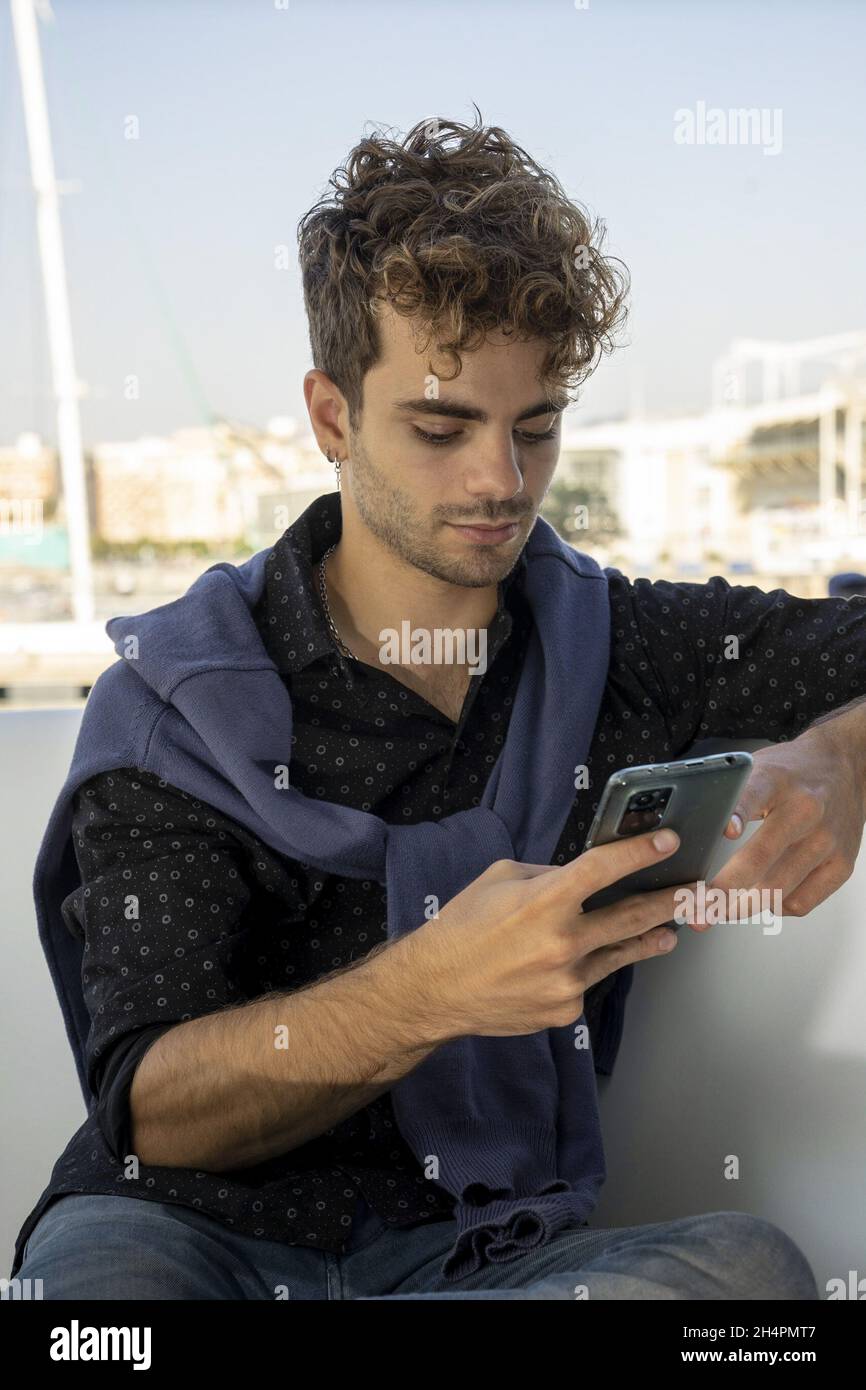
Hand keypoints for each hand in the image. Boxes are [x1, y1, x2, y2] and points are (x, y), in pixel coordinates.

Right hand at [404, 827, 685, 1039]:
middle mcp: (561, 942)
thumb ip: (549, 876)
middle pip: (632, 915)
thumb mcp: (501, 880)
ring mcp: (567, 981)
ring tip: (670, 928)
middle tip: (695, 889)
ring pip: (621, 953)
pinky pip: (590, 979)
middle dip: (669, 899)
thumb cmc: (462, 927)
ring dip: (650, 937)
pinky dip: (591, 966)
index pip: (605, 868)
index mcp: (543, 900)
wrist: (434, 989)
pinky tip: (584, 960)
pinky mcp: (565, 1010)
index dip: (642, 851)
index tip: (669, 840)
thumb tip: (587, 878)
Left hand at [707, 713, 865, 923]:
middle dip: (723, 891)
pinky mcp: (841, 864)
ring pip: (778, 889)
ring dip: (742, 907)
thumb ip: (730, 797)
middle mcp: (806, 811)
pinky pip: (802, 902)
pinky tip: (761, 900)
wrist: (845, 765)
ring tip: (718, 911)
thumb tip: (689, 831)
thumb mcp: (757, 768)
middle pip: (761, 858)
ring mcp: (827, 841)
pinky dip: (776, 907)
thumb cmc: (793, 772)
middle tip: (698, 907)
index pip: (753, 796)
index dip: (737, 814)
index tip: (723, 832)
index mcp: (778, 781)